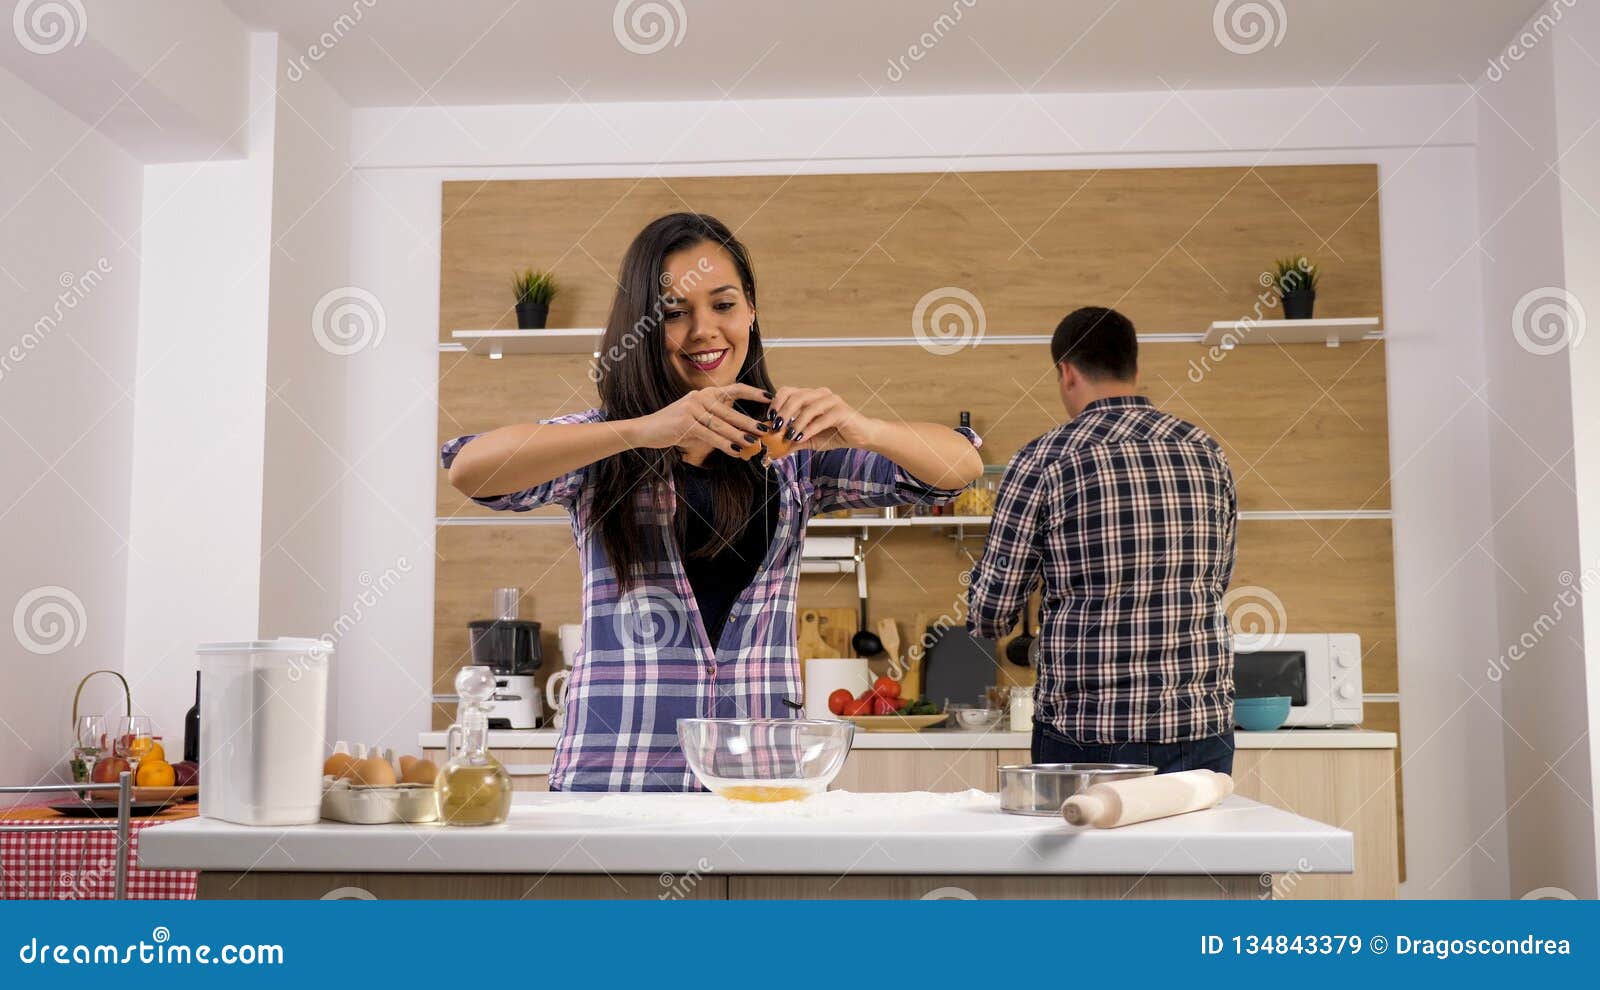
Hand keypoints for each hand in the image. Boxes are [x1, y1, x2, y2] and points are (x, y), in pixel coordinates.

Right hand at [629, 383, 770, 455]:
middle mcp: (700, 397)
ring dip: (739, 435)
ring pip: (721, 425)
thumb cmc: (673, 426)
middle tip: (766, 430)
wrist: (646, 430)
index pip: (733, 389)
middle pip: (730, 411)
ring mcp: (692, 408)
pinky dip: (724, 444)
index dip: (752, 393)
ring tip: (754, 444)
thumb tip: (740, 434)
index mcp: (705, 393)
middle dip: (749, 422)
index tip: (769, 397)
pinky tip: (735, 451)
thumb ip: (715, 421)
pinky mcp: (686, 422)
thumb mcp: (695, 418)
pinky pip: (710, 435)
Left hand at [765, 386, 880, 452]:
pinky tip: (801, 438)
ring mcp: (832, 400)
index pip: (788, 391)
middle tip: (775, 428)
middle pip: (796, 397)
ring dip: (796, 422)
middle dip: (783, 413)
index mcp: (811, 395)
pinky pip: (822, 419)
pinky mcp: (841, 411)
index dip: (776, 403)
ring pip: (808, 407)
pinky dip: (809, 429)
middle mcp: (820, 394)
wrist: (861, 437)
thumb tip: (773, 450)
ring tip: (788, 436)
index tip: (769, 418)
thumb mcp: (809, 439)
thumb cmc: (835, 435)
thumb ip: (792, 441)